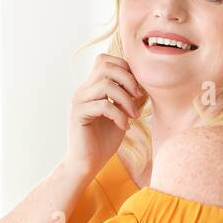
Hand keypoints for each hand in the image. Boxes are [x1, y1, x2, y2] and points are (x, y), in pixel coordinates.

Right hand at [64, 53, 146, 176]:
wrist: (89, 163)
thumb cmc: (105, 140)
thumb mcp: (122, 114)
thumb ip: (128, 97)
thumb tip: (144, 83)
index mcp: (92, 87)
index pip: (105, 60)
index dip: (124, 68)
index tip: (137, 89)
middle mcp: (83, 90)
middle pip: (104, 65)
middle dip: (128, 79)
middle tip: (138, 97)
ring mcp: (79, 101)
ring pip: (105, 84)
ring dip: (126, 99)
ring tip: (133, 116)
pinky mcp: (79, 114)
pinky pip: (103, 105)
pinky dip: (119, 115)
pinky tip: (124, 126)